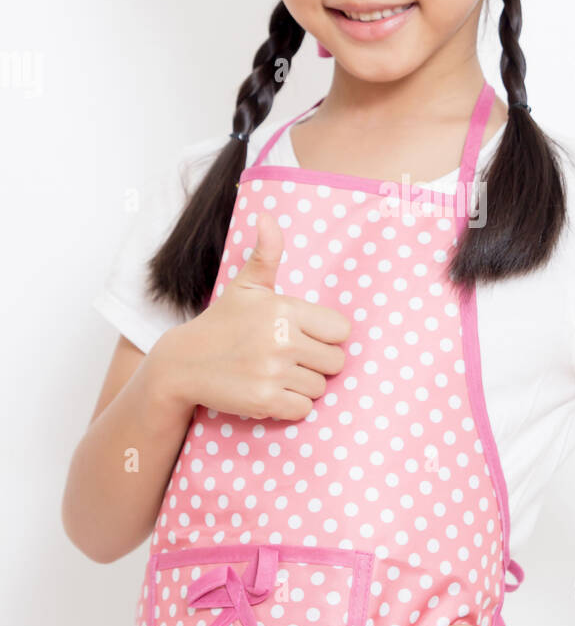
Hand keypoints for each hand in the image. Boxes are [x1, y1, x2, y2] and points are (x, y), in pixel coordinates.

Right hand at [150, 211, 351, 420]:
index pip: (341, 330)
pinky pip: (304, 409)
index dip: (327, 336)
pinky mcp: (264, 400)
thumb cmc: (223, 322)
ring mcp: (273, 371)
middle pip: (335, 362)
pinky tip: (271, 391)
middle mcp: (281, 339)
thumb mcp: (246, 286)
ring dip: (303, 385)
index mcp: (284, 309)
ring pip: (320, 387)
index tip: (306, 337)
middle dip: (317, 363)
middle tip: (291, 358)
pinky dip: (292, 405)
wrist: (182, 363)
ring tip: (277, 373)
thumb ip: (266, 253)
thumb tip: (266, 217)